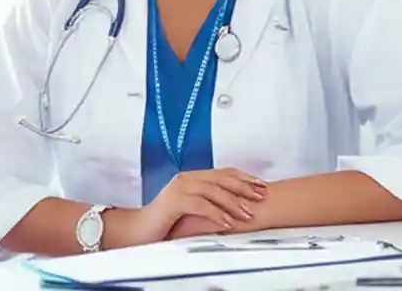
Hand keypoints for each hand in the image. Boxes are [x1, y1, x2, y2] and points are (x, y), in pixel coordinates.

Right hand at [124, 168, 266, 244]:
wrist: (139, 229)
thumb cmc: (166, 221)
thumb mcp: (191, 209)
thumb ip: (208, 202)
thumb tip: (236, 206)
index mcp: (192, 177)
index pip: (223, 172)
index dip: (244, 177)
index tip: (262, 186)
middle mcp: (186, 178)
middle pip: (221, 178)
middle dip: (244, 187)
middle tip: (261, 196)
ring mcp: (179, 188)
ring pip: (213, 190)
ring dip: (233, 202)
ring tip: (247, 214)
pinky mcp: (174, 201)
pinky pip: (201, 205)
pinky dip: (217, 214)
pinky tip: (228, 223)